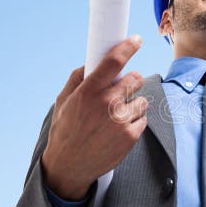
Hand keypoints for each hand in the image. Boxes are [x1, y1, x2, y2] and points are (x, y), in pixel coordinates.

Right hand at [41, 35, 148, 199]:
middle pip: (135, 78)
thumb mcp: (63, 102)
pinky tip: (119, 128)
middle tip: (122, 88)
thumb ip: (77, 78)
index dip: (128, 47)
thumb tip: (92, 62)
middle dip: (131, 81)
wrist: (69, 166)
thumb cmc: (65, 131)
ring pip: (142, 100)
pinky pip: (142, 119)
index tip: (136, 39)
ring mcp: (120, 120)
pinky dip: (134, 121)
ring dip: (133, 104)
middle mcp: (106, 104)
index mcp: (88, 92)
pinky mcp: (131, 136)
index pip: (114, 61)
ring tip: (116, 115)